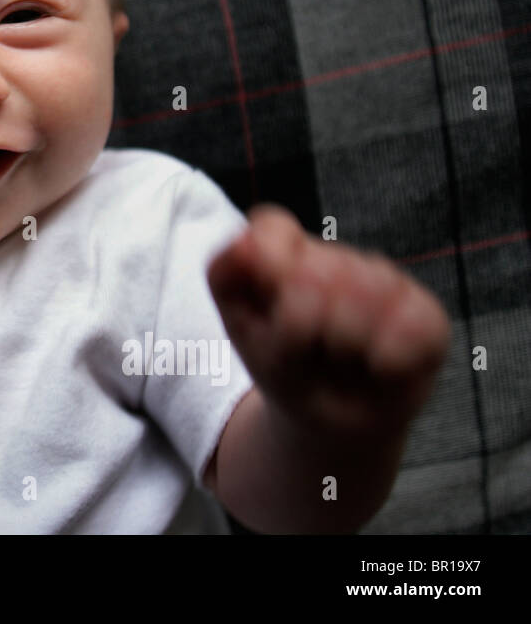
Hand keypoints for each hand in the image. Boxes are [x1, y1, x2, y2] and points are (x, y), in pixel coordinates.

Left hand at [207, 205, 450, 440]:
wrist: (330, 422)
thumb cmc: (282, 366)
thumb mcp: (240, 328)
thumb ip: (228, 274)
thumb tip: (245, 241)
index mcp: (284, 253)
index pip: (272, 230)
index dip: (267, 273)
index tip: (260, 316)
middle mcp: (335, 258)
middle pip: (317, 271)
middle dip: (299, 327)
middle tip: (302, 352)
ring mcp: (383, 281)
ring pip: (366, 293)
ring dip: (342, 345)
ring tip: (338, 360)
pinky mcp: (424, 311)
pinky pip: (411, 326)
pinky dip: (387, 360)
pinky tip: (377, 369)